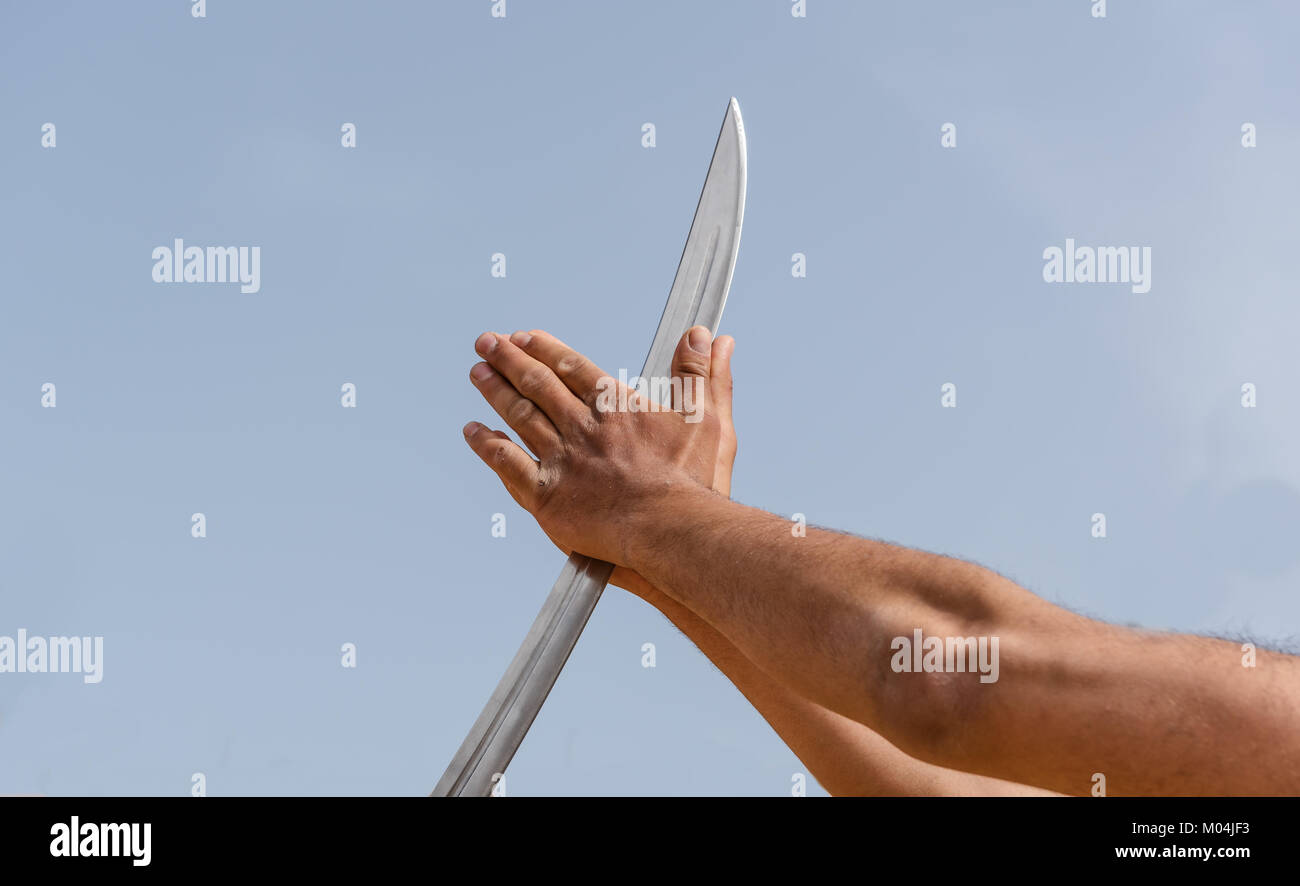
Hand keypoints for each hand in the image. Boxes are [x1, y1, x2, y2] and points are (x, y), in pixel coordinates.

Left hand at [463, 326, 733, 566]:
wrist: (672, 532)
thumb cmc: (694, 483)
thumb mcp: (708, 418)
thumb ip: (702, 374)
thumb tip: (706, 336)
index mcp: (616, 406)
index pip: (571, 366)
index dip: (544, 347)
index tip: (523, 336)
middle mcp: (583, 427)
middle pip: (538, 384)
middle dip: (508, 359)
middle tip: (486, 342)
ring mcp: (562, 461)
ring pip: (519, 416)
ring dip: (495, 390)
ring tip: (477, 372)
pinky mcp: (548, 497)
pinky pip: (508, 465)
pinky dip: (487, 445)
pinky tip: (473, 431)